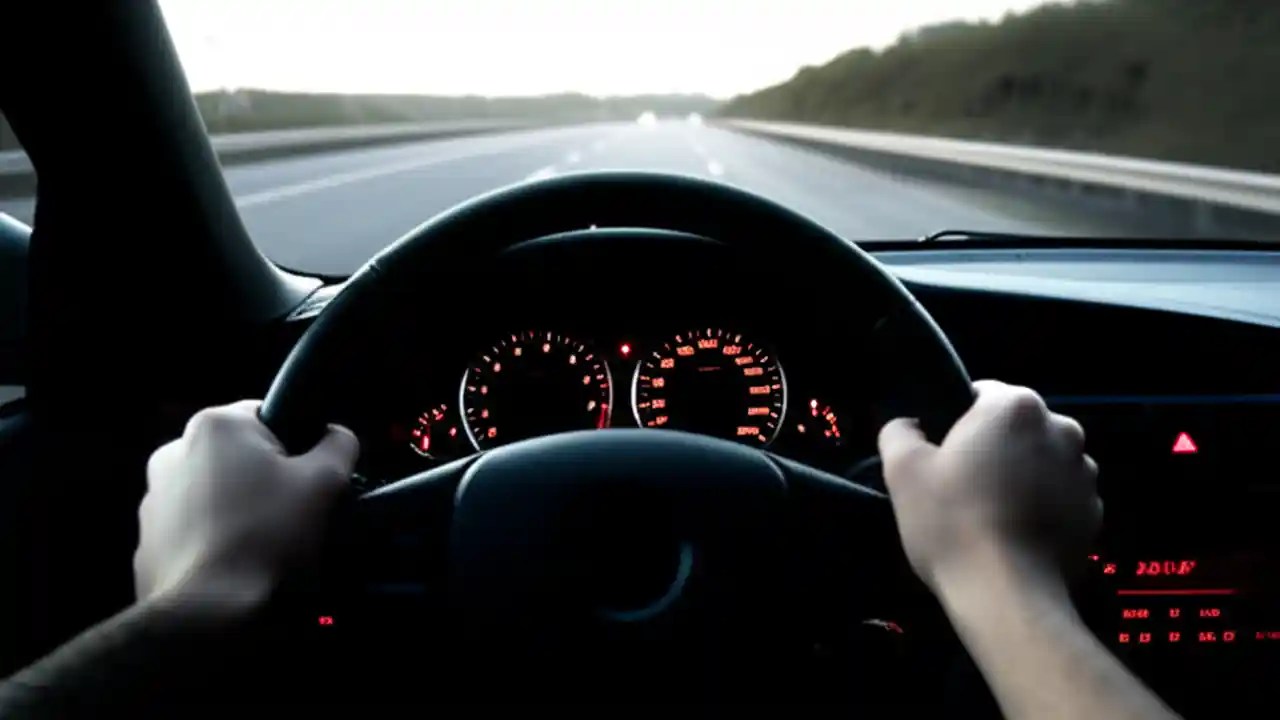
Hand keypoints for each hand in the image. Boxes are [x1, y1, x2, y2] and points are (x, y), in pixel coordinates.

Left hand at [135, 401, 358, 614]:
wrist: (206, 614)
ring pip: (216, 493)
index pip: (268, 415)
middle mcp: (172, 452)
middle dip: (268, 481)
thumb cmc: (268, 536)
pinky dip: (216, 541)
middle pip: (240, 456)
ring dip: (240, 510)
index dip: (299, 447)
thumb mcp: (325, 484)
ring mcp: (152, 499)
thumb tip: (336, 435)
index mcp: (214, 425)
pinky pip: (194, 531)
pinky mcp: (146, 542)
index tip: (310, 483)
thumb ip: (339, 444)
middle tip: (294, 517)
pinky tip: (236, 566)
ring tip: (265, 547)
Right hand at [877, 380, 1099, 596]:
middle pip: (1015, 428)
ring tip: (990, 515)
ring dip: (1020, 476)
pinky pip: (1059, 498)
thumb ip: (900, 432)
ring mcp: (1084, 473)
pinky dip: (1041, 507)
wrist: (1006, 595)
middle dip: (992, 448)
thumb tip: (908, 426)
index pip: (981, 393)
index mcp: (1016, 406)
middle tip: (960, 487)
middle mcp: (1062, 429)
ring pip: (1041, 462)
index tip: (940, 455)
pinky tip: (1014, 535)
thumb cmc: (952, 522)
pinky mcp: (1094, 513)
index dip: (955, 422)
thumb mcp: (902, 470)